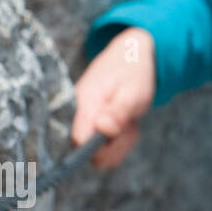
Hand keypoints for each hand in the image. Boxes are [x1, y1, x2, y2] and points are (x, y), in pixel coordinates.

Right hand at [70, 27, 156, 168]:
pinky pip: (107, 148)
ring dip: (121, 143)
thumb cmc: (133, 72)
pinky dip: (121, 140)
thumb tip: (102, 130)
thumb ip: (118, 111)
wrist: (130, 56)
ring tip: (129, 120)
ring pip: (101, 154)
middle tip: (130, 125)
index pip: (79, 140)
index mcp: (84, 104)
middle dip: (115, 146)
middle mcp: (78, 116)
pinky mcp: (90, 128)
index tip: (119, 134)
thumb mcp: (133, 90)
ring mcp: (84, 123)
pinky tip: (126, 122)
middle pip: (89, 154)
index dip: (100, 147)